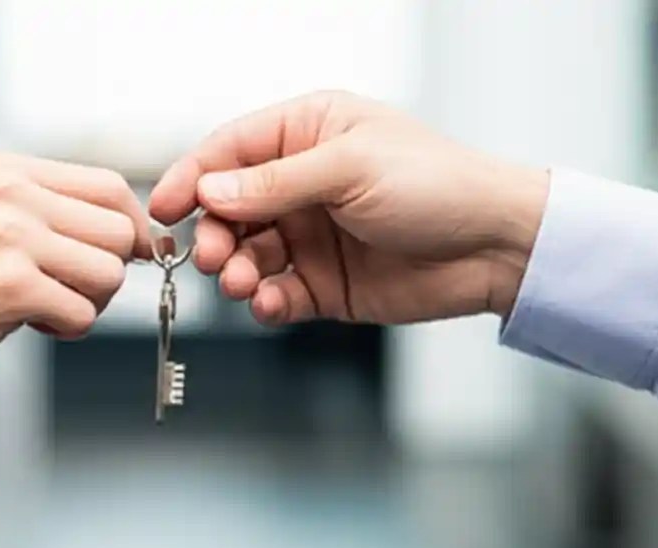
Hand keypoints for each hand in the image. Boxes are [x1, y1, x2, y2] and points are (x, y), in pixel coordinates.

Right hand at [0, 153, 147, 402]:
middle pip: (119, 232)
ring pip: (110, 274)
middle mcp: (9, 192)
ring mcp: (8, 235)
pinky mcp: (7, 284)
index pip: (112, 186)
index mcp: (8, 170)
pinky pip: (83, 312)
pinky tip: (21, 323)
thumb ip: (57, 217)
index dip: (133, 228)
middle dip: (106, 274)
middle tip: (61, 292)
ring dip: (85, 304)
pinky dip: (64, 328)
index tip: (128, 258)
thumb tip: (146, 236)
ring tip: (37, 307)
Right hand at [150, 91, 549, 325]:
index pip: (231, 151)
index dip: (193, 177)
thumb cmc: (438, 185)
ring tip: (245, 283)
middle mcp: (303, 183)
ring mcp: (312, 236)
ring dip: (238, 272)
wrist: (494, 247)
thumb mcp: (349, 168)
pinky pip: (277, 294)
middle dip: (216, 234)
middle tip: (215, 256)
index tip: (163, 208)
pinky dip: (267, 302)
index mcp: (309, 133)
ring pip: (248, 255)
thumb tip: (210, 191)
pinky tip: (273, 304)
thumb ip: (273, 183)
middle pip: (229, 209)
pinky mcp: (324, 284)